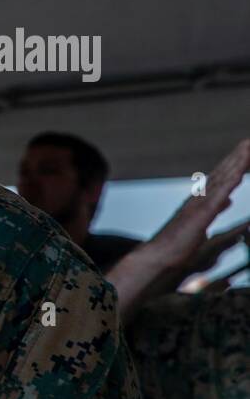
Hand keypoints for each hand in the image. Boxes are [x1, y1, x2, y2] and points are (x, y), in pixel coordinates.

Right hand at [148, 139, 249, 271]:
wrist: (159, 256)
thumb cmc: (177, 246)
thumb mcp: (203, 224)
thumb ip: (216, 209)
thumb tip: (228, 200)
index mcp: (201, 201)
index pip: (220, 179)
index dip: (234, 165)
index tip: (245, 152)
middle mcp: (199, 197)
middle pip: (222, 173)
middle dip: (236, 157)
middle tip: (248, 142)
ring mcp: (200, 203)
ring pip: (222, 178)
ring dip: (236, 162)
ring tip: (248, 147)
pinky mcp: (201, 213)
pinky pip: (220, 193)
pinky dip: (231, 180)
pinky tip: (241, 170)